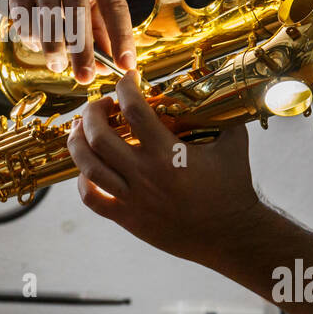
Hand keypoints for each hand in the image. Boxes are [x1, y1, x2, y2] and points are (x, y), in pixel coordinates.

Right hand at [0, 0, 135, 84]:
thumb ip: (100, 24)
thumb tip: (109, 63)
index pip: (114, 3)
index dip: (121, 37)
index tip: (125, 65)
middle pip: (78, 12)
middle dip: (83, 51)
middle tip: (85, 78)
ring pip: (47, 14)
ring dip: (52, 47)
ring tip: (57, 65)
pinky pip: (22, 10)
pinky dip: (29, 33)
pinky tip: (35, 44)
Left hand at [65, 71, 262, 265]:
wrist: (230, 235)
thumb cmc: (233, 189)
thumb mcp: (233, 143)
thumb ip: (222, 114)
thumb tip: (217, 89)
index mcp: (168, 153)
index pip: (134, 109)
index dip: (125, 87)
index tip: (127, 78)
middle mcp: (145, 174)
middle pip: (98, 136)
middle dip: (92, 113)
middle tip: (100, 104)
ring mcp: (133, 198)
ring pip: (88, 166)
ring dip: (78, 143)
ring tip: (82, 130)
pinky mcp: (128, 219)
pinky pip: (91, 199)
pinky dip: (82, 181)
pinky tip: (88, 169)